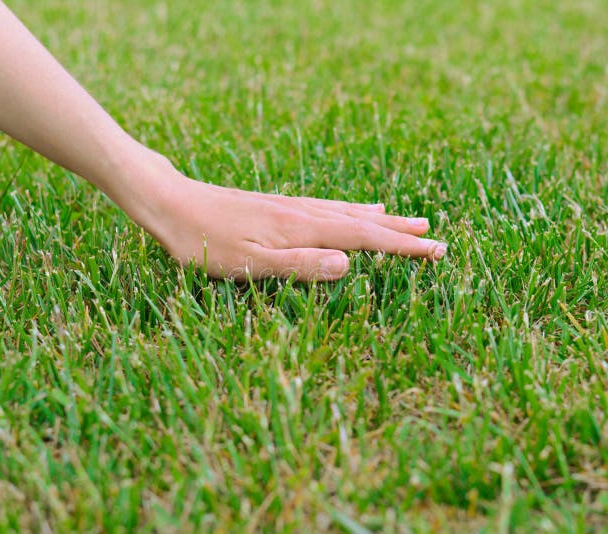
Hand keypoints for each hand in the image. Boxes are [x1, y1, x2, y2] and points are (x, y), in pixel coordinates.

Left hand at [144, 166, 446, 281]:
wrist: (170, 203)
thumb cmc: (204, 242)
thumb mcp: (248, 264)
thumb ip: (300, 265)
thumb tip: (349, 264)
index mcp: (302, 229)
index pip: (364, 238)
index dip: (401, 247)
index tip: (436, 252)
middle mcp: (305, 213)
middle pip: (365, 222)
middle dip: (402, 233)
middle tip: (437, 239)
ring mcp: (294, 207)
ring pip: (350, 212)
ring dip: (384, 219)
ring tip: (412, 221)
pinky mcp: (281, 206)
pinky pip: (331, 206)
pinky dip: (355, 209)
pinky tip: (360, 207)